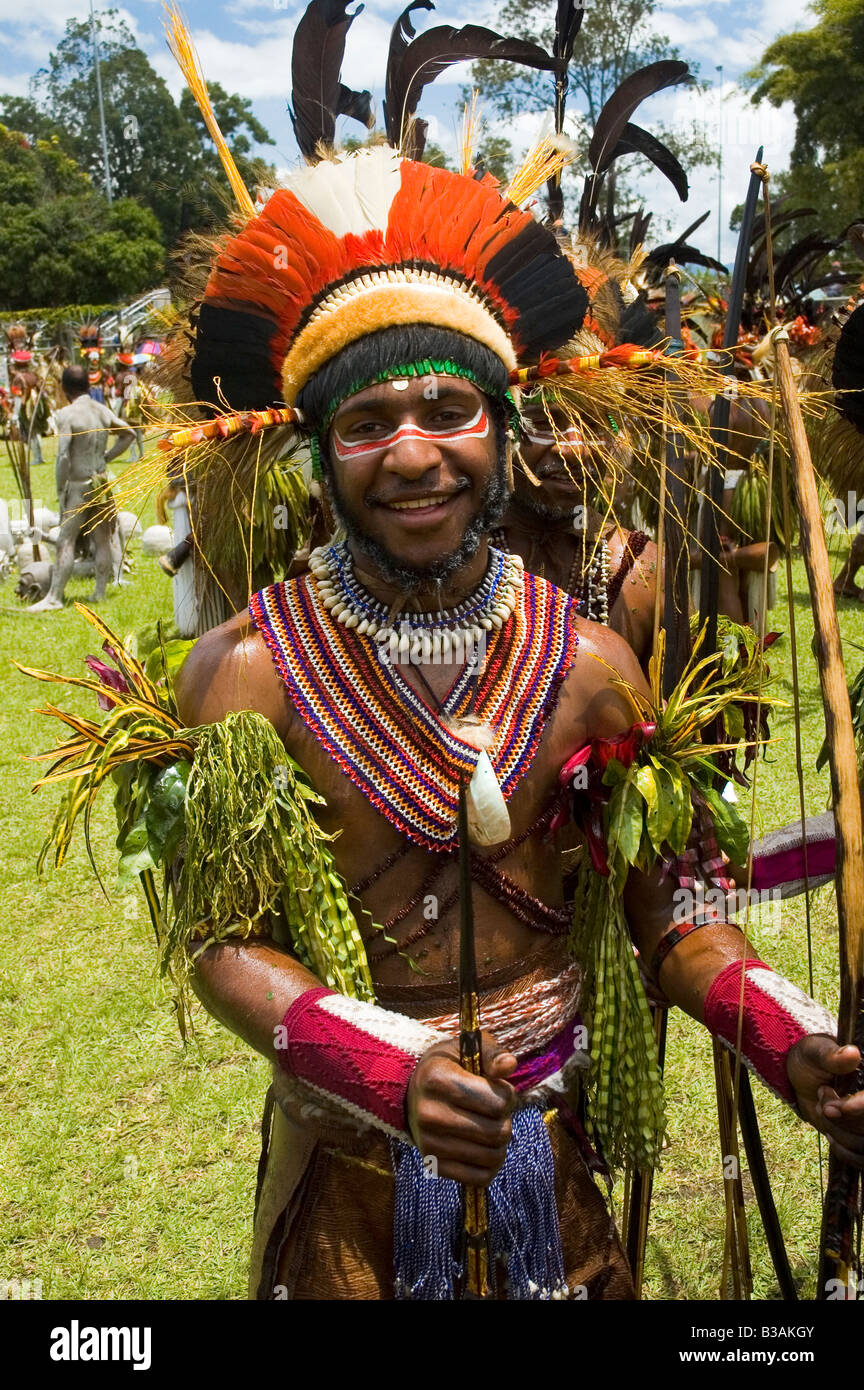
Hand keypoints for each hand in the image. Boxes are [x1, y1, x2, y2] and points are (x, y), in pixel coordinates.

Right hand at [406, 1032, 516, 1185]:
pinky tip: (483, 1147)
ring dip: (500, 1143)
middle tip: (496, 1110)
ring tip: (489, 1126)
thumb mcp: (466, 1049)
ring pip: (492, 1157)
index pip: (496, 1102)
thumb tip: (509, 1065)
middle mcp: (429, 1114)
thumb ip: (492, 1054)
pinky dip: (490, 1165)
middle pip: (497, 1132)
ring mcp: (429, 1142)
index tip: (498, 1088)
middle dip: (505, 1119)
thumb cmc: (447, 1067)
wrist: (412, 1091)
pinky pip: (479, 1178)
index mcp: (436, 1079)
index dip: (507, 1095)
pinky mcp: (433, 1164)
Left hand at [787, 1035, 863, 1165]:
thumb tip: (852, 1054)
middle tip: (823, 1103)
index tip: (836, 1107)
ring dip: (839, 1132)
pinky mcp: (863, 1139)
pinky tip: (830, 1132)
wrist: (805, 1076)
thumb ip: (833, 1056)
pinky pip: (861, 1159)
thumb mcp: (817, 1052)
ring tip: (824, 1111)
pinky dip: (843, 1150)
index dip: (861, 1107)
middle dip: (842, 1119)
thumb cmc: (813, 1058)